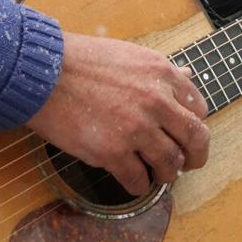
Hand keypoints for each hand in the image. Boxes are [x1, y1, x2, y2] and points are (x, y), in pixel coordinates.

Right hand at [25, 32, 209, 194]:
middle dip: (197, 156)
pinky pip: (138, 179)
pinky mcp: (112, 152)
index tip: (188, 134)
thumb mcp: (132, 56)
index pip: (198, 107)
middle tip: (191, 165)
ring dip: (167, 174)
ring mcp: (135, 128)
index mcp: (162, 74)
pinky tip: (135, 183)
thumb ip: (161, 71)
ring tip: (159, 175)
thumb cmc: (83, 61)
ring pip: (170, 163)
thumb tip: (187, 74)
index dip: (196, 124)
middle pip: (194, 138)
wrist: (44, 73)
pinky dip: (140, 185)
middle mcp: (156, 101)